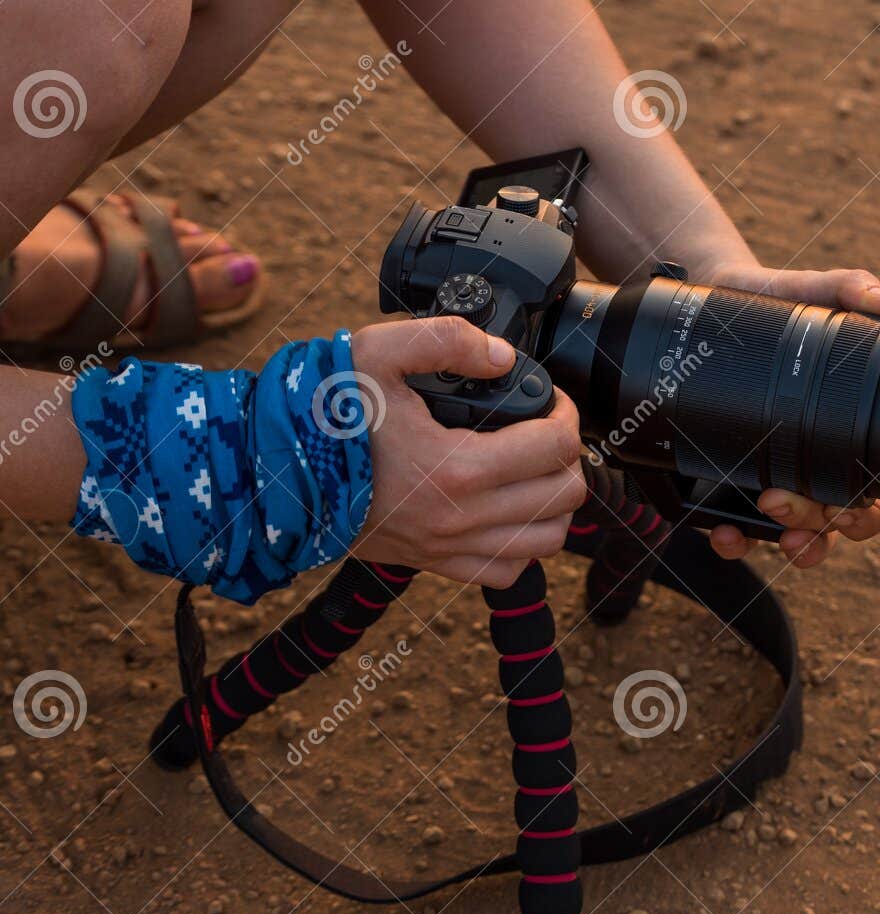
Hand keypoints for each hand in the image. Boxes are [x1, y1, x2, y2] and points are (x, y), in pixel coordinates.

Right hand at [349, 316, 585, 587]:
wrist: (274, 473)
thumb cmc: (323, 416)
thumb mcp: (377, 352)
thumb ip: (445, 339)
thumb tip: (501, 357)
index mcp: (458, 468)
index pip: (555, 448)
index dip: (566, 415)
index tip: (551, 401)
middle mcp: (461, 518)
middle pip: (563, 496)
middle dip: (567, 457)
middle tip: (546, 431)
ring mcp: (450, 547)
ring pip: (546, 541)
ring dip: (554, 504)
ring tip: (536, 471)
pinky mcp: (435, 564)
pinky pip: (506, 571)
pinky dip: (523, 544)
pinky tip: (509, 511)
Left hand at [699, 263, 879, 567]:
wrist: (718, 300)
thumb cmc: (780, 303)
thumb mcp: (813, 291)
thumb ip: (850, 290)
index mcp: (849, 436)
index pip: (875, 494)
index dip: (869, 513)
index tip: (847, 507)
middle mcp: (817, 467)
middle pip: (833, 523)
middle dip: (816, 526)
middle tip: (783, 503)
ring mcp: (777, 480)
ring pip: (795, 534)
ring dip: (787, 540)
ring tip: (764, 522)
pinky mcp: (734, 484)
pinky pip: (741, 529)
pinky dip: (736, 541)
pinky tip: (724, 533)